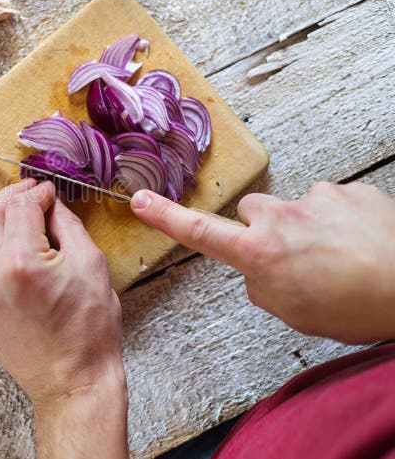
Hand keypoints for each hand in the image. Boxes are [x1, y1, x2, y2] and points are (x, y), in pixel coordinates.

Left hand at [0, 179, 127, 457]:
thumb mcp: (90, 264)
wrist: (72, 380)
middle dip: (12, 198)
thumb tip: (51, 203)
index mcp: (23, 263)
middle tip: (31, 194)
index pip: (21, 207)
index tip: (48, 191)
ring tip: (12, 216)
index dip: (37, 192)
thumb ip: (67, 224)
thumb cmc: (90, 329)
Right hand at [130, 181, 394, 343]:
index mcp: (258, 253)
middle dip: (266, 230)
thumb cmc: (358, 308)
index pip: (199, 231)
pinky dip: (341, 220)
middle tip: (296, 259)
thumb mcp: (293, 313)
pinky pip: (331, 202)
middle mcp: (279, 217)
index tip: (141, 201)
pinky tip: (361, 244)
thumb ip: (262, 285)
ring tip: (340, 258)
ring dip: (308, 228)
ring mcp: (315, 198)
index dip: (166, 217)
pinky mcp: (348, 190)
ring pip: (296, 209)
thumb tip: (257, 268)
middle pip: (253, 213)